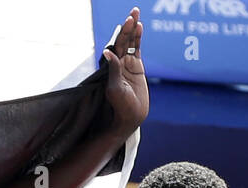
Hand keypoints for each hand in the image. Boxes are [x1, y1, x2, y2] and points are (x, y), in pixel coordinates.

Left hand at [102, 7, 148, 132]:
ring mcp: (127, 64)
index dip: (122, 33)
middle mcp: (118, 63)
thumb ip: (113, 69)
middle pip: (123, 40)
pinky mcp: (136, 67)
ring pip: (130, 42)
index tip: (127, 21)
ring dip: (133, 28)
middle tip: (134, 11)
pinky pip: (136, 49)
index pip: (116, 45)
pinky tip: (140, 27)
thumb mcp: (115, 88)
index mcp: (111, 67)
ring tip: (135, 14)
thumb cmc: (120, 105)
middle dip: (128, 25)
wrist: (131, 116)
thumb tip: (107, 51)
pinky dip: (138, 38)